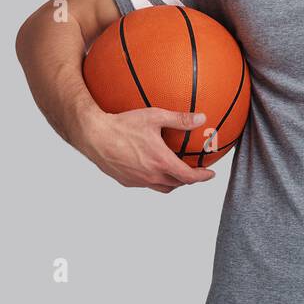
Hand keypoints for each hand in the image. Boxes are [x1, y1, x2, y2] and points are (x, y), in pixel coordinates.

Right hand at [79, 106, 215, 192]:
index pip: (188, 177)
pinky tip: (151, 168)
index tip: (210, 174)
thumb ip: (180, 119)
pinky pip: (145, 184)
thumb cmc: (122, 124)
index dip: (202, 177)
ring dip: (173, 182)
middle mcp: (150, 175)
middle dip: (189, 180)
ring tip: (176, 173)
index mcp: (161, 162)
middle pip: (177, 184)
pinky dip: (155, 180)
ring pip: (161, 188)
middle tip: (194, 172)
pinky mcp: (125, 181)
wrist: (93, 135)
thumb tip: (201, 117)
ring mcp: (137, 180)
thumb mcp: (154, 116)